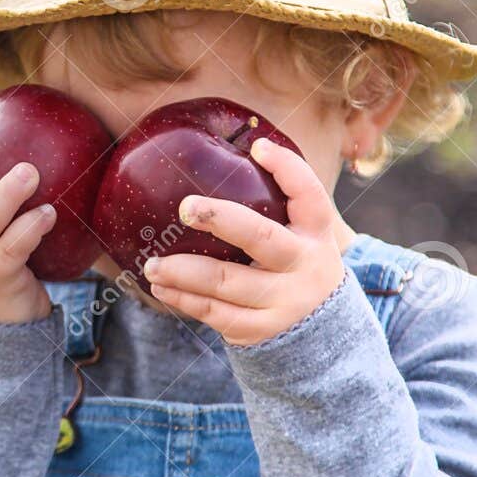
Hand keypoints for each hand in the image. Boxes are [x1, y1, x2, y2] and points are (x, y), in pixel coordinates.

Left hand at [142, 138, 345, 345]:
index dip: (287, 168)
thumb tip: (223, 152)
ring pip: (226, 283)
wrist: (323, 329)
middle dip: (221, 219)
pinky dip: (183, 300)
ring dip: (183, 272)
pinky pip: (215, 314)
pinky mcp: (261, 328)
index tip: (258, 147)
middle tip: (185, 208)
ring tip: (152, 264)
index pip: (309, 193)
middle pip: (262, 238)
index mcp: (316, 232)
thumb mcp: (300, 232)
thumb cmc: (294, 262)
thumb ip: (272, 201)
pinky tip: (161, 287)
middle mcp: (304, 265)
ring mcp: (284, 300)